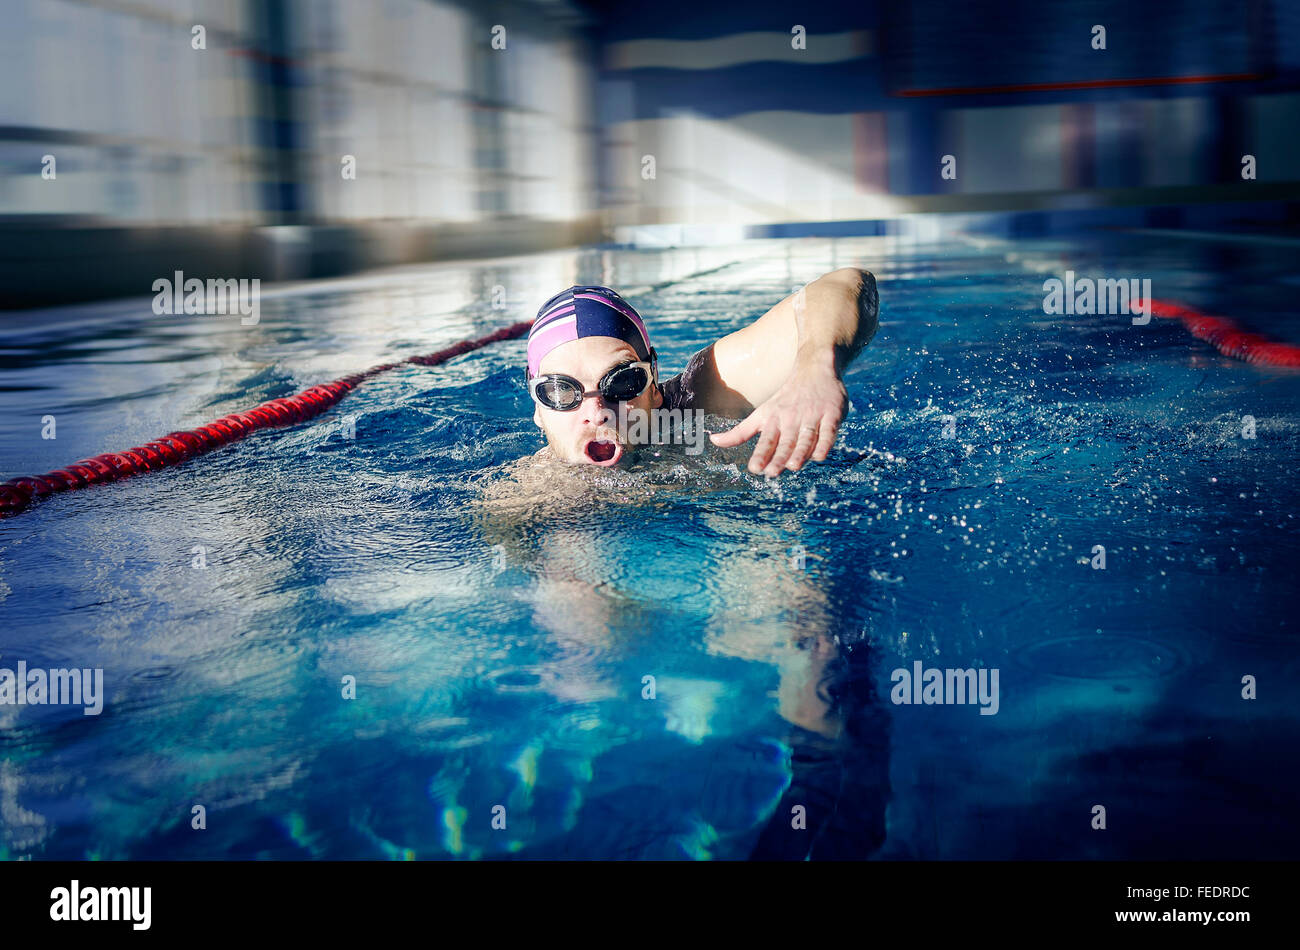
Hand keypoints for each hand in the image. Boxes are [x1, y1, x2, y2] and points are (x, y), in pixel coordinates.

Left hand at [709, 365, 845, 475]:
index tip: (754, 468)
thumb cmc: (785, 398)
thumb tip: (713, 441)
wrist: (815, 367)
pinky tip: (819, 456)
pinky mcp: (831, 415)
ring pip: (805, 438)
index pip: (766, 440)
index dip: (760, 454)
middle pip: (784, 442)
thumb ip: (739, 432)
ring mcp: (812, 416)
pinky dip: (824, 444)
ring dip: (800, 452)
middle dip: (778, 457)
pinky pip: (828, 432)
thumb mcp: (761, 413)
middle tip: (771, 473)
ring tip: (793, 466)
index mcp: (774, 420)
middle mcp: (791, 419)